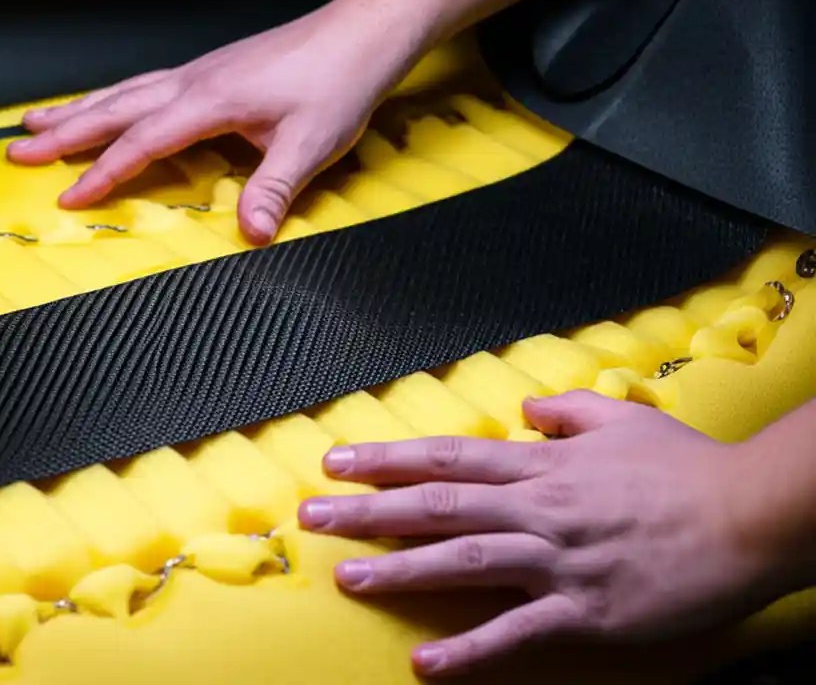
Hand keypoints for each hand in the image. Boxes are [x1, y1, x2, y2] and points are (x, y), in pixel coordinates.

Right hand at [5, 3, 409, 244]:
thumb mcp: (310, 144)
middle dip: (63, 133)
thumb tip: (251, 233)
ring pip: (122, 92)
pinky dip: (111, 98)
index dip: (103, 172)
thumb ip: (274, 189)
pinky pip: (143, 85)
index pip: (142, 141)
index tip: (70, 197)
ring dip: (77, 109)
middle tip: (18, 150)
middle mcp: (193, 81)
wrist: (359, 33)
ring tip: (36, 121)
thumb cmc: (337, 82)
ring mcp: (198, 72)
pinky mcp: (210, 71)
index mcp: (209, 101)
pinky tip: (103, 105)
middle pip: (114, 109)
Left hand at [297, 390, 791, 676]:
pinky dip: (470, 650)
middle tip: (313, 517)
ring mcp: (559, 559)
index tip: (337, 461)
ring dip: (400, 571)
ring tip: (346, 580)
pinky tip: (427, 665)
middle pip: (437, 506)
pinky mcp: (586, 610)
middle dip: (369, 511)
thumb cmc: (688, 468)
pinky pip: (517, 632)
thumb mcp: (623, 418)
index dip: (387, 460)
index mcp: (543, 464)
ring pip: (463, 560)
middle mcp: (539, 508)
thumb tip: (524, 406)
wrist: (752, 515)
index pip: (447, 459)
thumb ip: (566, 410)